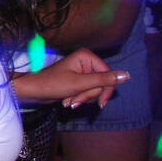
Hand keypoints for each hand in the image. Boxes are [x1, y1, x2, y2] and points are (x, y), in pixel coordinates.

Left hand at [13, 48, 127, 108]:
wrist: (34, 91)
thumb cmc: (53, 84)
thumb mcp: (80, 83)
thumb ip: (104, 79)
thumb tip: (127, 75)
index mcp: (87, 56)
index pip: (109, 75)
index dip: (106, 91)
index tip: (101, 104)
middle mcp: (87, 61)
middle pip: (102, 84)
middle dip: (89, 95)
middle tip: (75, 101)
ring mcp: (83, 71)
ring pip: (95, 90)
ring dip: (83, 98)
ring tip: (69, 101)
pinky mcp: (79, 80)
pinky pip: (88, 92)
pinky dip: (80, 99)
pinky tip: (69, 101)